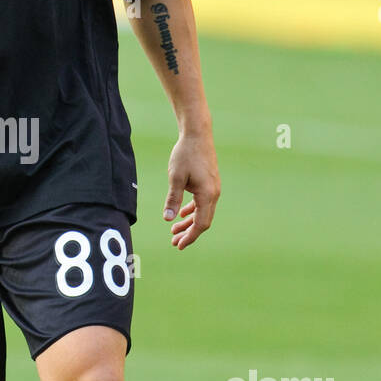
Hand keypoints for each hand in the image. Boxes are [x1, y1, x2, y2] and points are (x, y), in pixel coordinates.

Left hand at [163, 130, 220, 248]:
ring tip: (174, 230)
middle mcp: (213, 194)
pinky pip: (202, 202)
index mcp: (207, 195)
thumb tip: (167, 218)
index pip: (200, 223)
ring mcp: (213, 188)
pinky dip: (193, 210)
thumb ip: (173, 199)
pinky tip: (183, 214)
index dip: (190, 236)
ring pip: (202, 212)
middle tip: (174, 242)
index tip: (179, 245)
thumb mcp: (175, 178)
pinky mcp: (209, 183)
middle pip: (203, 221)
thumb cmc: (185, 154)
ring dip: (189, 222)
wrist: (197, 135)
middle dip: (189, 233)